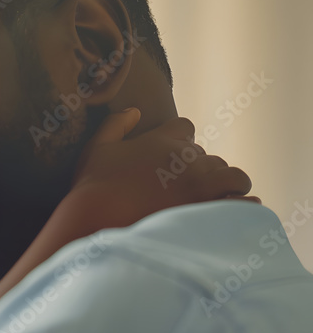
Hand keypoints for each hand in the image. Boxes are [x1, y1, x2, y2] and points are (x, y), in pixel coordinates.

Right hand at [67, 109, 256, 231]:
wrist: (97, 221)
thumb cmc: (93, 187)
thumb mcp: (97, 148)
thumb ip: (116, 124)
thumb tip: (134, 111)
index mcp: (161, 139)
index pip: (185, 127)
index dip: (181, 141)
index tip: (172, 158)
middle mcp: (185, 157)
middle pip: (208, 155)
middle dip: (200, 169)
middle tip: (184, 189)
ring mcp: (199, 183)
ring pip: (230, 175)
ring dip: (223, 184)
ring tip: (212, 199)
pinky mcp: (207, 207)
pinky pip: (240, 198)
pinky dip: (240, 202)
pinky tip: (230, 209)